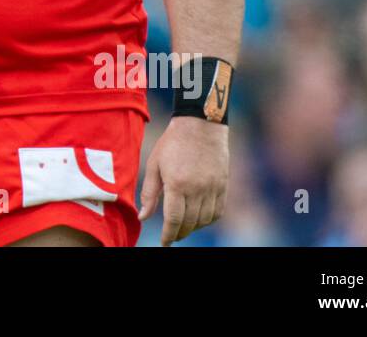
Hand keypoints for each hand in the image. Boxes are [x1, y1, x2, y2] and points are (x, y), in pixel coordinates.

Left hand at [138, 116, 228, 245]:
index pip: (174, 219)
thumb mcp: (154, 164)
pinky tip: (199, 218)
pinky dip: (208, 220)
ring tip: (183, 227)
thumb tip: (143, 217)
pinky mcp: (223, 185)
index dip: (168, 235)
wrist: (200, 124)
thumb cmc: (172, 143)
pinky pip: (218, 211)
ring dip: (193, 228)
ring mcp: (212, 188)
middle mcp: (197, 188)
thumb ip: (149, 193)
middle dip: (179, 233)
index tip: (164, 243)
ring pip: (204, 220)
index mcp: (177, 183)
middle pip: (189, 223)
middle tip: (171, 236)